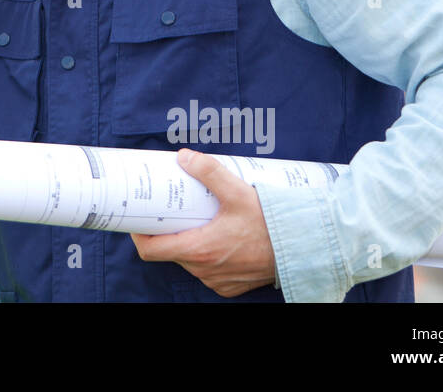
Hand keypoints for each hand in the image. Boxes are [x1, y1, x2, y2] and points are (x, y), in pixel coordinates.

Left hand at [130, 149, 277, 296]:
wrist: (304, 248)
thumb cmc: (272, 223)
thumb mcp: (238, 191)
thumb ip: (209, 171)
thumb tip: (183, 157)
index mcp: (200, 249)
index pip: (151, 250)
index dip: (139, 234)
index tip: (139, 218)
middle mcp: (205, 270)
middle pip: (170, 252)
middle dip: (167, 232)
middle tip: (170, 210)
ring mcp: (217, 281)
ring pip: (189, 261)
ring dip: (188, 242)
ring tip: (194, 219)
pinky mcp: (230, 286)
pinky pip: (208, 271)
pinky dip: (206, 255)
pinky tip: (214, 237)